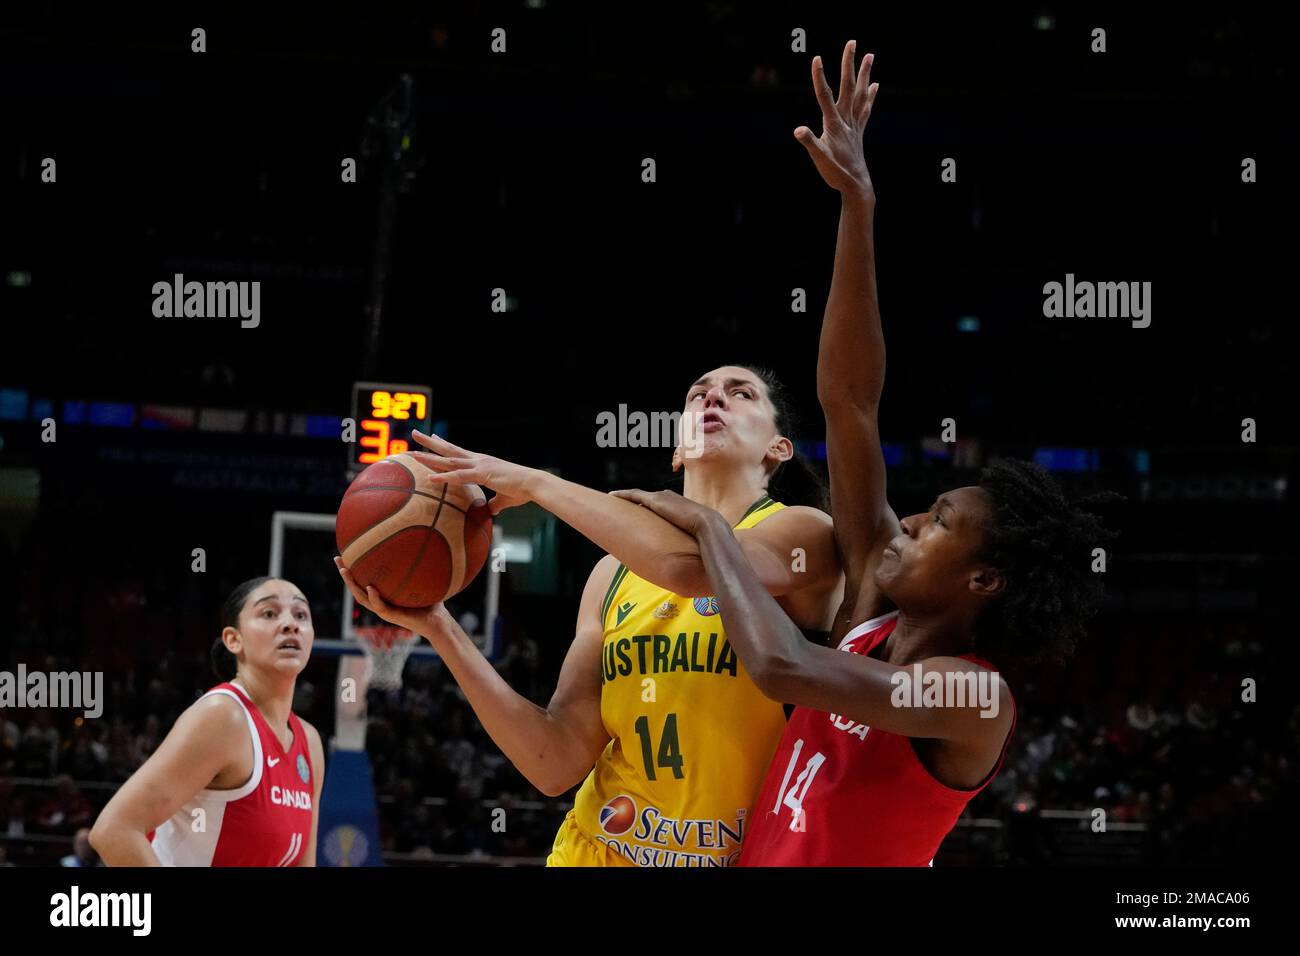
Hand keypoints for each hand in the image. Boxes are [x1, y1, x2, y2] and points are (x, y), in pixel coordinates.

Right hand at [333, 556, 456, 647]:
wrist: (439, 622)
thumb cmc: (431, 601)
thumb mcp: (422, 580)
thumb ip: (417, 566)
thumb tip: (420, 542)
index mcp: (384, 595)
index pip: (363, 582)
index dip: (353, 571)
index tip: (345, 555)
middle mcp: (381, 603)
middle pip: (357, 589)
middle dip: (345, 575)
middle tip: (338, 559)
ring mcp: (385, 611)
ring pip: (363, 598)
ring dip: (352, 585)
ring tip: (345, 571)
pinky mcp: (393, 617)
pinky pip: (380, 606)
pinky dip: (374, 597)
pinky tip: (370, 587)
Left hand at [409, 429, 533, 515]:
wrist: (534, 485)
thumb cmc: (521, 490)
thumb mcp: (503, 498)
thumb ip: (494, 503)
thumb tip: (489, 510)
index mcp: (483, 463)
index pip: (459, 451)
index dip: (444, 445)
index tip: (432, 437)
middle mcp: (478, 460)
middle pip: (449, 449)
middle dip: (430, 442)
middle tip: (414, 433)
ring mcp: (479, 465)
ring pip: (448, 460)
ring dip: (429, 457)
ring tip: (412, 453)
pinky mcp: (482, 474)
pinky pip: (459, 476)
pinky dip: (444, 477)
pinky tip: (429, 477)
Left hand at [609, 488, 724, 538]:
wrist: (709, 527)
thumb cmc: (710, 539)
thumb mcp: (703, 543)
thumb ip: (698, 549)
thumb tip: (700, 565)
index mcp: (682, 506)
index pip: (664, 506)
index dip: (654, 510)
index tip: (644, 518)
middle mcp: (671, 498)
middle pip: (649, 499)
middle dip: (638, 502)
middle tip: (624, 510)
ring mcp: (662, 497)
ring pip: (638, 496)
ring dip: (626, 497)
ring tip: (614, 500)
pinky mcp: (653, 500)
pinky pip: (633, 495)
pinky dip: (622, 494)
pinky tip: (611, 496)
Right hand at [794, 39, 877, 196]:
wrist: (856, 186)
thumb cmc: (836, 173)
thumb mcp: (819, 159)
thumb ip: (809, 143)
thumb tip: (798, 129)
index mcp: (834, 125)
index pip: (824, 97)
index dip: (820, 77)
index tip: (816, 58)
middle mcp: (846, 120)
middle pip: (847, 87)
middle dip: (849, 64)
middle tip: (852, 43)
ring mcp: (855, 125)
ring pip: (860, 93)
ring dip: (864, 74)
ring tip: (870, 56)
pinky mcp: (859, 131)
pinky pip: (866, 108)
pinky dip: (870, 95)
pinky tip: (875, 85)